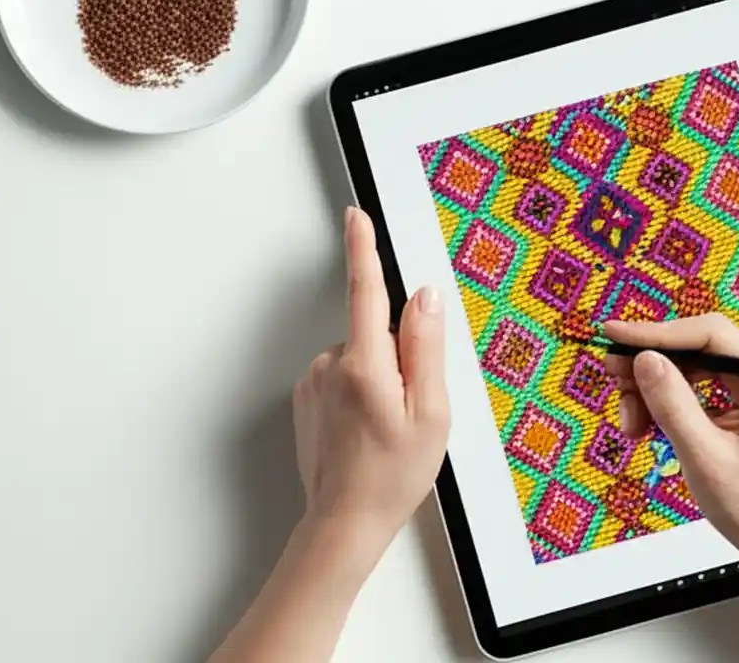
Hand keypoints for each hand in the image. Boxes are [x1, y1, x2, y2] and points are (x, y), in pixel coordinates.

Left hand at [292, 207, 450, 549]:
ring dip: (381, 379)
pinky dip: (361, 393)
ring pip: (362, 357)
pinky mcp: (307, 399)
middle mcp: (331, 365)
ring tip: (390, 428)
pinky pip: (344, 377)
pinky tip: (369, 431)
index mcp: (366, 364)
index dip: (363, 249)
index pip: (366, 291)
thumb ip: (427, 347)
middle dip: (400, 356)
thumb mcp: (431, 412)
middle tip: (413, 409)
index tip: (357, 216)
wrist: (346, 522)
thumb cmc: (393, 475)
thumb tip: (424, 297)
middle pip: (376, 333)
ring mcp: (314, 383)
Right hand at [603, 314, 738, 561]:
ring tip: (632, 425)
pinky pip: (703, 393)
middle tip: (614, 381)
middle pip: (700, 350)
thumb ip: (672, 403)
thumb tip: (644, 359)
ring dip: (657, 391)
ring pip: (696, 372)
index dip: (657, 332)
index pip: (709, 335)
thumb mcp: (703, 455)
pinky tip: (650, 426)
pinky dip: (673, 406)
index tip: (614, 336)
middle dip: (653, 365)